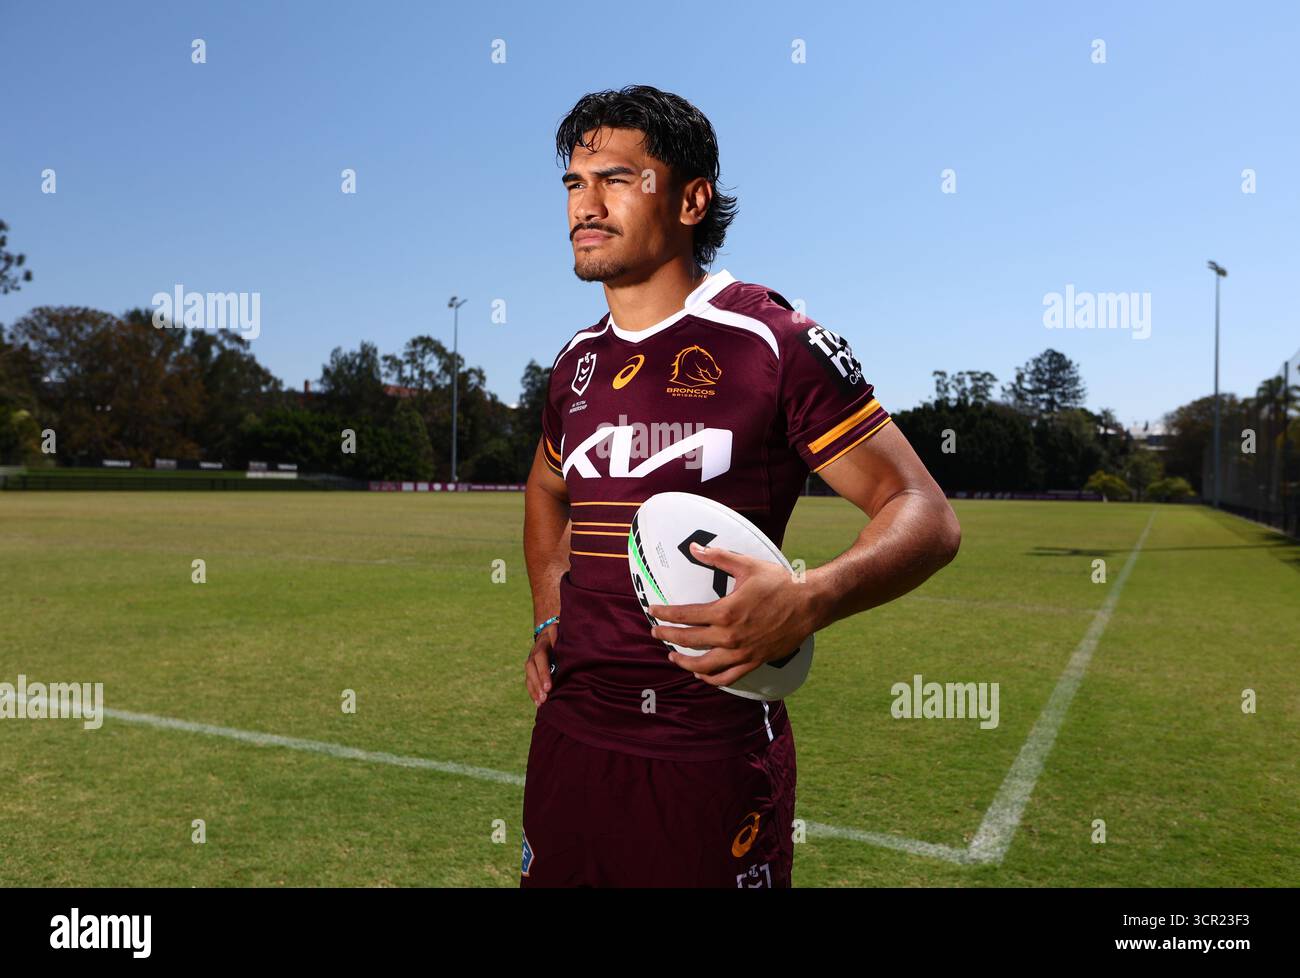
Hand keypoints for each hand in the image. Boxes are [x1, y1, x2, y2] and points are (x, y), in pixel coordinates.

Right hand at [524, 626, 555, 705]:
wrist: (548, 633)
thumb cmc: (560, 635)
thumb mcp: (561, 633)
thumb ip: (562, 638)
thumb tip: (570, 645)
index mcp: (542, 645)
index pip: (540, 659)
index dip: (543, 673)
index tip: (548, 687)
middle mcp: (533, 654)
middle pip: (532, 670)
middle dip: (538, 685)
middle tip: (545, 697)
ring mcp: (530, 662)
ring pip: (529, 677)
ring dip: (534, 691)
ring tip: (541, 703)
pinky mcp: (531, 670)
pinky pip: (529, 682)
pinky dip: (533, 693)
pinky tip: (538, 703)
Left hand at [648, 542, 817, 688]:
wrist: (810, 603)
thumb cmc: (779, 582)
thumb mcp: (747, 565)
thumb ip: (718, 557)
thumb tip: (694, 548)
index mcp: (726, 611)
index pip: (685, 615)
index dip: (665, 614)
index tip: (653, 611)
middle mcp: (731, 636)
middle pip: (689, 641)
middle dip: (668, 636)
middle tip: (656, 632)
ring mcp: (743, 652)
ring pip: (704, 666)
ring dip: (684, 663)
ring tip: (673, 656)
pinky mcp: (755, 661)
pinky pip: (728, 677)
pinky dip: (711, 679)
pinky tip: (701, 674)